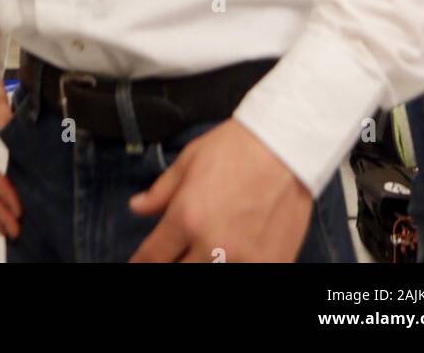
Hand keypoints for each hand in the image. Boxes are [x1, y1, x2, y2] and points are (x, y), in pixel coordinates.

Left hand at [127, 117, 312, 262]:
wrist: (286, 144)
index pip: (152, 256)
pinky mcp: (270, 264)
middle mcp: (213, 244)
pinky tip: (233, 257)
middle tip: (175, 253)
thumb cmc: (236, 147)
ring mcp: (244, 259)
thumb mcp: (189, 160)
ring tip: (204, 254)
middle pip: (179, 274)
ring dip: (202, 267)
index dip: (141, 263)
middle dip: (171, 264)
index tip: (140, 263)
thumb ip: (161, 191)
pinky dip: (235, 268)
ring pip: (209, 280)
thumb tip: (137, 207)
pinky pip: (245, 278)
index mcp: (187, 217)